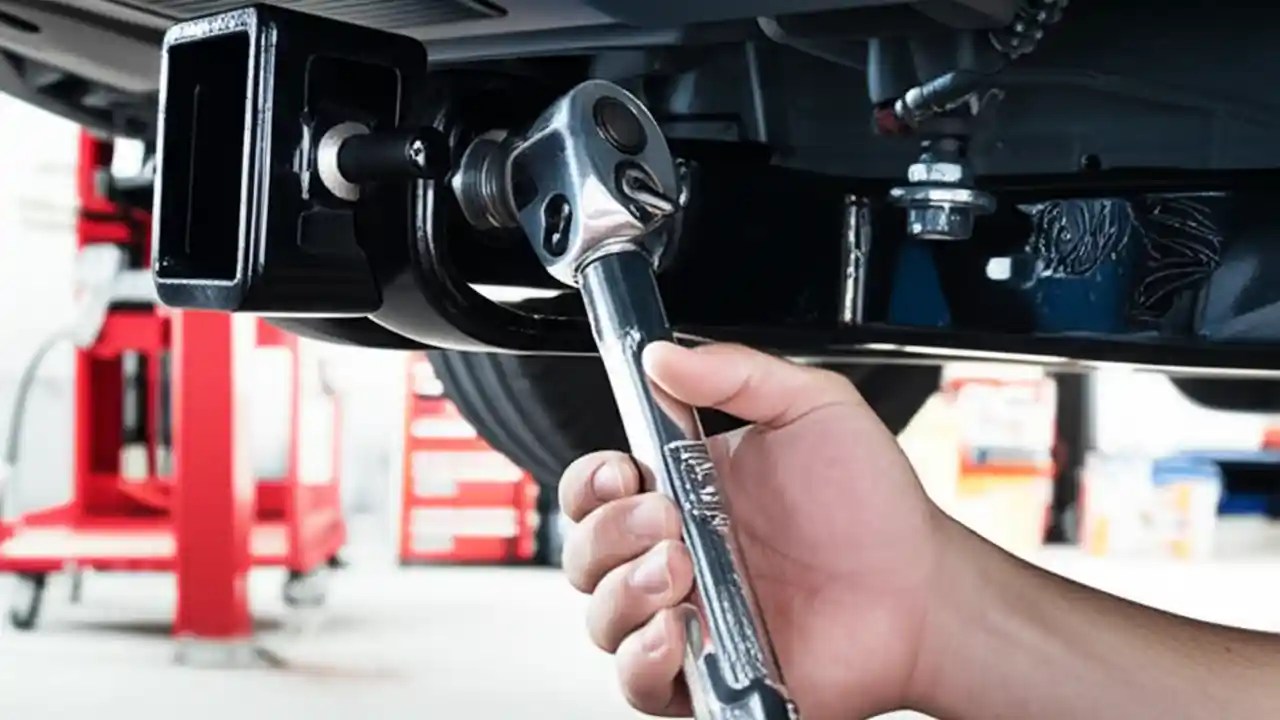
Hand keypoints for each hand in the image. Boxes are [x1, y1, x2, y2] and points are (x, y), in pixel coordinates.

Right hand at [559, 342, 945, 718]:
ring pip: (600, 617)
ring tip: (680, 572)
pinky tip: (678, 629)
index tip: (622, 471)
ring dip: (623, 591)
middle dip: (609, 533)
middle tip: (668, 520)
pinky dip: (643, 659)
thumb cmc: (873, 508)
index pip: (599, 489)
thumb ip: (738, 371)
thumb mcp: (814, 407)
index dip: (593, 482)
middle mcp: (674, 557)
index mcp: (685, 492)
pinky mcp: (705, 679)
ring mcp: (686, 618)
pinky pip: (639, 682)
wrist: (921, 592)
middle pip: (586, 552)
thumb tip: (662, 356)